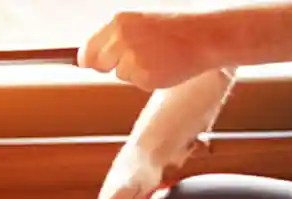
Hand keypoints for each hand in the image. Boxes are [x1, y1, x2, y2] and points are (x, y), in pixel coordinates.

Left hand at [80, 12, 215, 90]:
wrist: (203, 37)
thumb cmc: (174, 29)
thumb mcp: (140, 22)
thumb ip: (115, 37)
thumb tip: (87, 61)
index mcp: (119, 22)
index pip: (89, 48)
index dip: (89, 59)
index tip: (92, 64)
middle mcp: (122, 39)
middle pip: (100, 64)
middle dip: (113, 65)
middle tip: (138, 57)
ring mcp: (133, 59)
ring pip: (121, 75)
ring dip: (135, 71)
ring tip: (157, 57)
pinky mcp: (145, 77)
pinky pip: (137, 84)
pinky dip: (149, 79)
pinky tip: (164, 66)